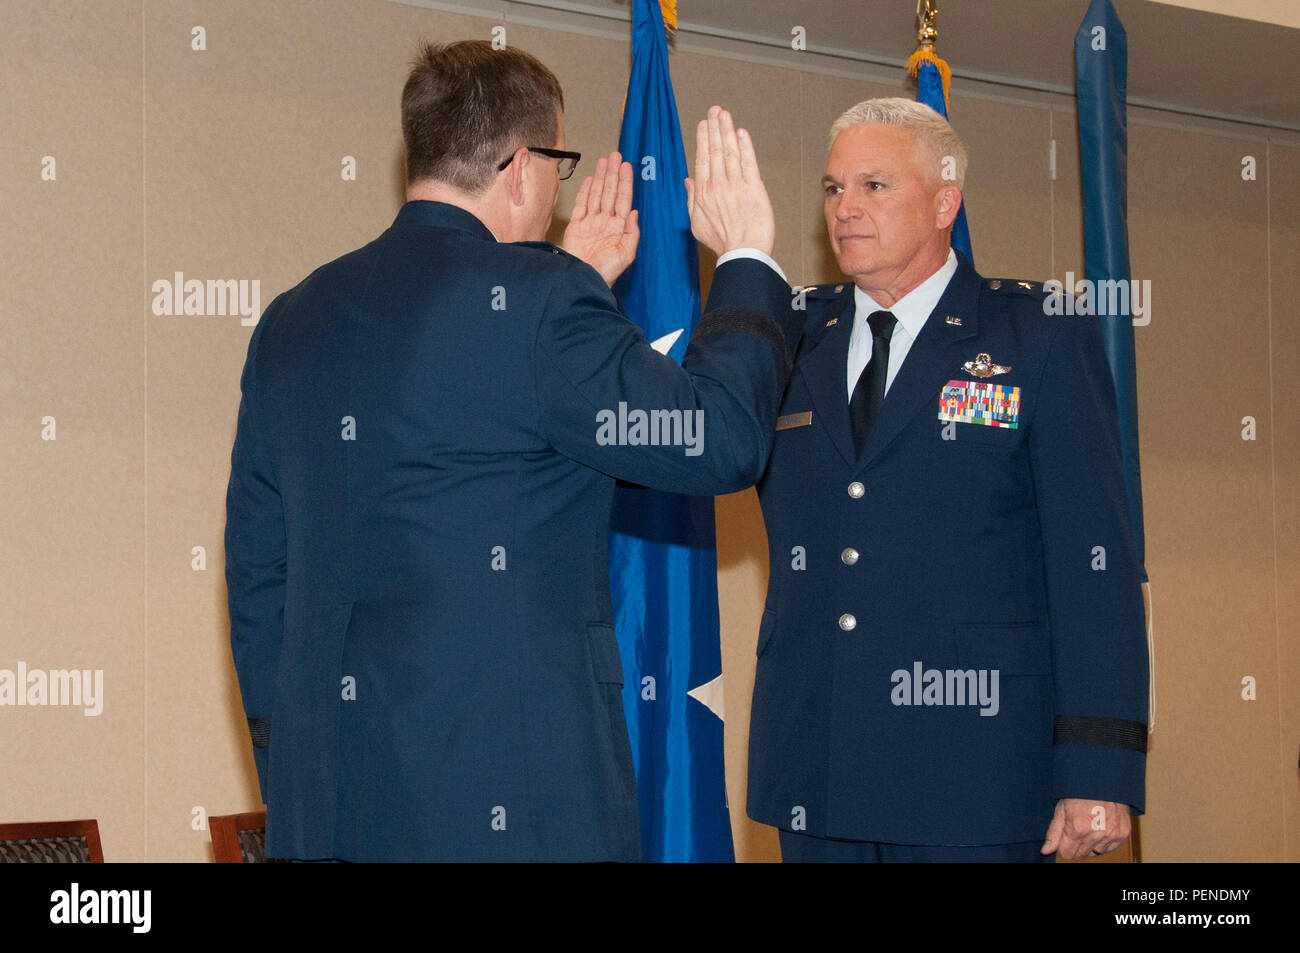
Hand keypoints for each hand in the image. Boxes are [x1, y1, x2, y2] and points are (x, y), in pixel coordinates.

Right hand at [561, 151, 639, 286]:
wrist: (583, 280)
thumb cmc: (606, 272)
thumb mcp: (626, 255)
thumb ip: (632, 233)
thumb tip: (635, 212)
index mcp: (619, 228)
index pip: (624, 200)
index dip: (625, 182)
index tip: (627, 166)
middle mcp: (606, 223)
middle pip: (611, 193)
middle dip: (613, 174)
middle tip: (615, 155)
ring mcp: (591, 223)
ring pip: (597, 195)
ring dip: (601, 178)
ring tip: (604, 161)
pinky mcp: (577, 227)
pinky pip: (582, 205)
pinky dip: (586, 192)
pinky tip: (591, 180)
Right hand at [684, 105, 774, 256]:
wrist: (743, 253)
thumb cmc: (721, 243)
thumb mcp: (697, 224)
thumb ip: (691, 199)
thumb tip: (688, 181)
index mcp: (703, 193)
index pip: (702, 159)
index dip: (703, 139)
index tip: (703, 124)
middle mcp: (718, 185)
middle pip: (715, 150)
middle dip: (715, 127)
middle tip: (715, 110)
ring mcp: (736, 185)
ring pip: (730, 152)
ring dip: (727, 130)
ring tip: (724, 114)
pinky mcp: (754, 188)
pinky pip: (748, 162)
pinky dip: (745, 146)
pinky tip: (741, 133)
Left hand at [1041, 798, 1131, 859]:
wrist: (1104, 781)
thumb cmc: (1080, 792)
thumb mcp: (1061, 808)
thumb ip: (1054, 832)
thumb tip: (1046, 851)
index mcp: (1078, 828)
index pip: (1067, 854)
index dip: (1063, 846)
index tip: (1064, 838)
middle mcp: (1096, 834)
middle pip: (1081, 855)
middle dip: (1075, 845)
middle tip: (1076, 829)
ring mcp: (1111, 835)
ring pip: (1096, 852)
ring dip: (1091, 844)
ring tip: (1089, 826)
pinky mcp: (1122, 834)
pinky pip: (1110, 847)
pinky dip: (1104, 841)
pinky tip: (1100, 827)